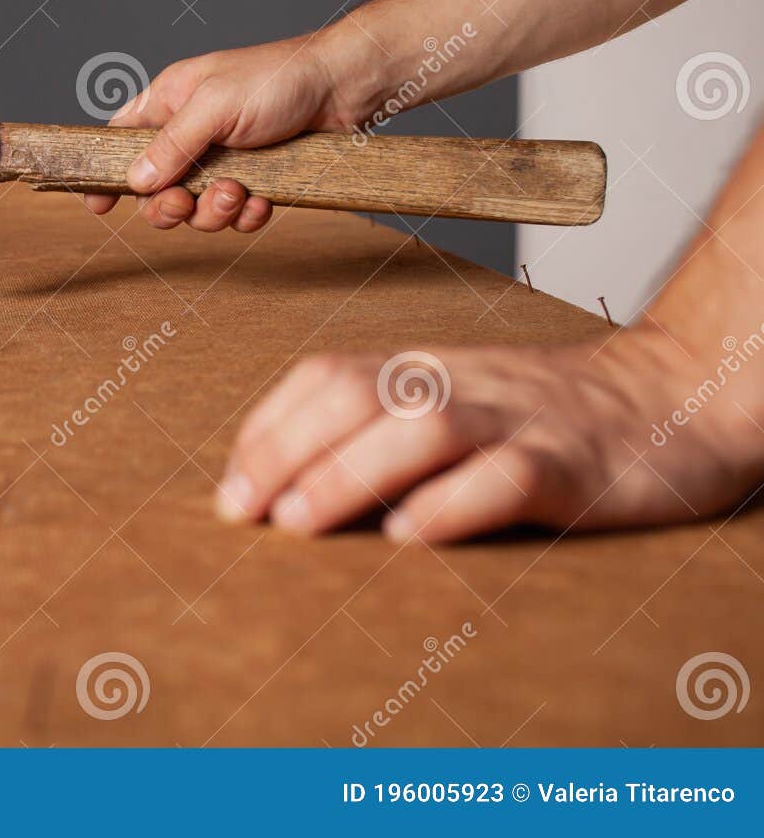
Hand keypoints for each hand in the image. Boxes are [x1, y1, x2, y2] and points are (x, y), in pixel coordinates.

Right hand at [84, 35, 368, 232]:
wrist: (344, 88)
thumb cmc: (278, 78)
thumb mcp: (215, 105)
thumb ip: (172, 144)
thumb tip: (134, 180)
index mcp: (168, 104)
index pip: (120, 142)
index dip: (106, 174)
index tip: (99, 204)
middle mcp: (190, 135)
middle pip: (154, 191)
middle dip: (170, 205)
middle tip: (187, 201)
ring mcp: (222, 161)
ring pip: (195, 210)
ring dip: (215, 211)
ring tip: (240, 191)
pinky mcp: (254, 181)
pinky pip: (235, 216)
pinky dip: (247, 215)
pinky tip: (263, 199)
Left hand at [214, 330, 763, 542]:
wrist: (674, 393)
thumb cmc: (545, 413)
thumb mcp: (456, 401)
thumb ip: (383, 429)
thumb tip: (289, 486)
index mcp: (424, 370)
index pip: (325, 377)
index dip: (268, 430)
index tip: (231, 489)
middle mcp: (460, 385)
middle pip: (356, 394)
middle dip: (286, 451)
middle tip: (245, 513)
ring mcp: (517, 421)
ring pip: (421, 428)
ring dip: (348, 474)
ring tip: (300, 522)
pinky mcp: (571, 464)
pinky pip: (507, 476)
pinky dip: (451, 504)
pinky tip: (408, 535)